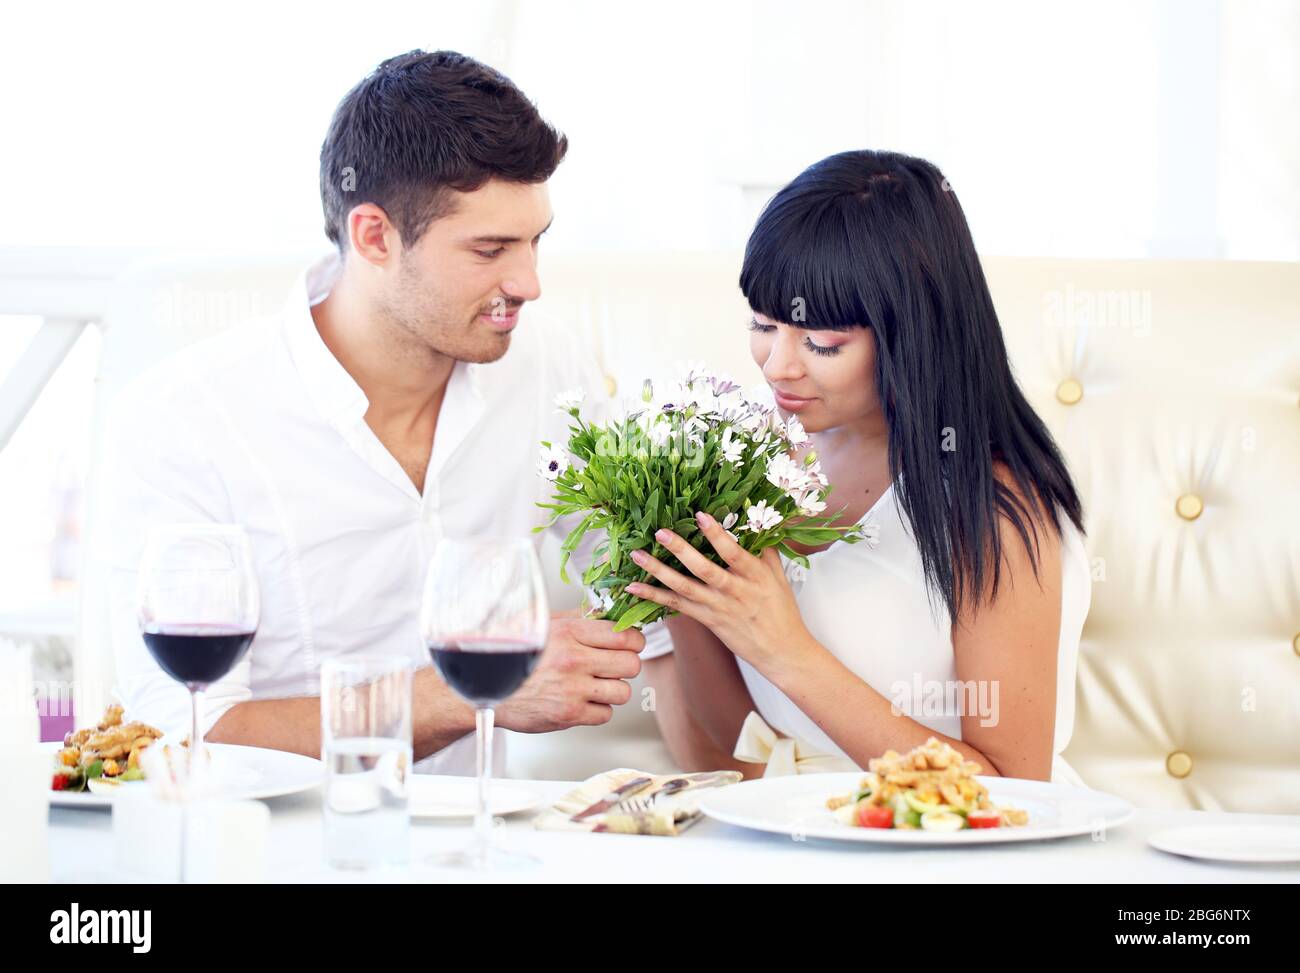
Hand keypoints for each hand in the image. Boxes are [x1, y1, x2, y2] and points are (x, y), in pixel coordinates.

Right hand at [495, 616, 643, 732]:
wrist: (483, 686)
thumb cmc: (513, 652)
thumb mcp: (543, 624)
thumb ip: (578, 619)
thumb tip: (608, 613)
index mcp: (569, 632)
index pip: (625, 636)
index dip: (633, 641)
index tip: (629, 644)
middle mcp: (573, 660)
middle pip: (631, 664)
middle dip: (627, 664)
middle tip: (615, 665)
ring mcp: (572, 690)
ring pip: (623, 691)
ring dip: (614, 689)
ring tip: (597, 684)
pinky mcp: (568, 715)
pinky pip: (605, 714)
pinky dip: (598, 709)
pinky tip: (583, 700)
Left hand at [625, 511, 813, 675]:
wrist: (782, 652)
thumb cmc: (782, 612)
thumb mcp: (779, 577)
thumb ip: (765, 549)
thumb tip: (755, 521)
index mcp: (755, 576)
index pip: (734, 553)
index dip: (717, 535)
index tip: (700, 515)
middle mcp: (735, 591)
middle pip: (704, 569)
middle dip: (681, 550)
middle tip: (661, 532)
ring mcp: (718, 607)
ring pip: (685, 588)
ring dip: (659, 571)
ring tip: (638, 555)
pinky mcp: (707, 621)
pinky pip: (677, 607)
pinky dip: (655, 596)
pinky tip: (635, 586)